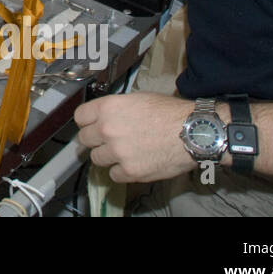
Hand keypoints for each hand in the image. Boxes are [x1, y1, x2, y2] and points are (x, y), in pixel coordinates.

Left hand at [75, 93, 198, 182]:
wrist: (193, 132)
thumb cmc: (170, 113)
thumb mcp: (138, 99)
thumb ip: (116, 108)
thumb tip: (106, 115)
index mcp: (108, 108)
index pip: (79, 117)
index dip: (86, 121)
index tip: (90, 125)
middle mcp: (108, 130)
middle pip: (84, 139)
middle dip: (94, 140)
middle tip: (106, 141)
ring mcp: (118, 152)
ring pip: (97, 158)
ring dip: (107, 157)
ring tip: (122, 152)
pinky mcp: (130, 171)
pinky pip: (114, 175)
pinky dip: (121, 171)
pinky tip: (132, 163)